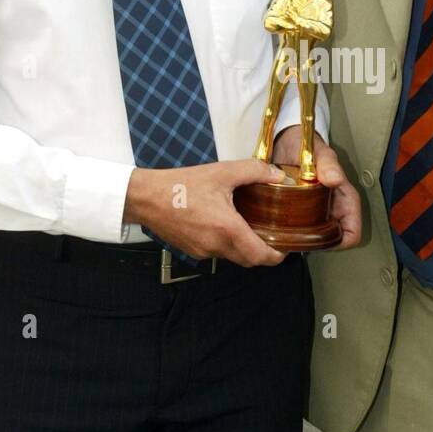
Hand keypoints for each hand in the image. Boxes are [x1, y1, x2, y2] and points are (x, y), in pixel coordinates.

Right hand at [124, 160, 289, 267]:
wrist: (146, 198)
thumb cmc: (182, 185)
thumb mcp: (222, 172)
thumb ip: (255, 171)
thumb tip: (279, 176)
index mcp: (228, 229)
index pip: (261, 256)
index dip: (278, 255)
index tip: (286, 246)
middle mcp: (216, 246)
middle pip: (249, 260)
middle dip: (263, 252)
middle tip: (272, 236)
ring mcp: (203, 251)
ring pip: (233, 257)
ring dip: (244, 248)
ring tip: (250, 227)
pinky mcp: (192, 251)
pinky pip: (217, 253)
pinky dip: (226, 245)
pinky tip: (226, 226)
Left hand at [271, 127, 361, 250]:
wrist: (286, 140)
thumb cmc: (308, 144)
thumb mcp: (320, 152)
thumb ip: (328, 164)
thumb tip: (335, 179)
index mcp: (345, 200)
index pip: (351, 233)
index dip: (339, 241)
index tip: (320, 239)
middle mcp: (333, 208)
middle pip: (331, 239)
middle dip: (317, 243)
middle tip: (297, 238)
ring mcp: (317, 211)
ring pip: (315, 237)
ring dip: (302, 239)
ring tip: (286, 233)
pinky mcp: (301, 210)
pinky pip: (300, 229)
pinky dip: (291, 231)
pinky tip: (278, 226)